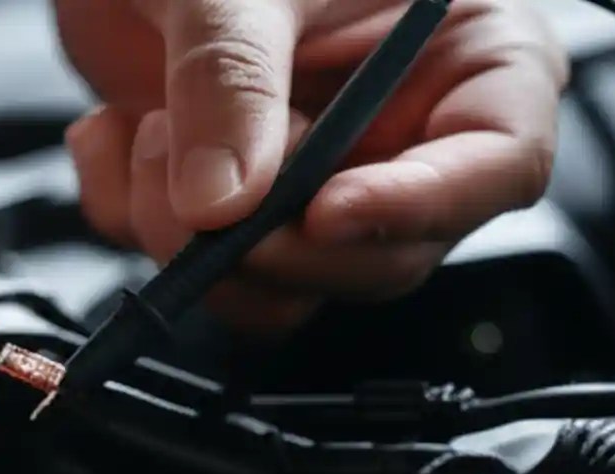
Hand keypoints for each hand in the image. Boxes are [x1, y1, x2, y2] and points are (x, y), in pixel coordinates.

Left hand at [55, 0, 568, 331]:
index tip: (327, 211)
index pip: (498, 160)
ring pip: (286, 283)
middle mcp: (393, 129)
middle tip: (208, 202)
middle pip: (385, 255)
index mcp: (459, 50)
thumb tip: (224, 202)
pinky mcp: (233, 204)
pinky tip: (115, 131)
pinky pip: (196, 264)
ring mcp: (311, 175)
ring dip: (195, 242)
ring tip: (146, 133)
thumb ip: (232, 80)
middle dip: (280, 245)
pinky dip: (130, 214)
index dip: (420, 203)